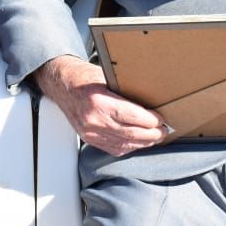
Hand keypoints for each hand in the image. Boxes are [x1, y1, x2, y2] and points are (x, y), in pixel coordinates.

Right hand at [35, 55, 165, 155]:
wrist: (62, 86)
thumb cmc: (84, 78)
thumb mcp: (106, 77)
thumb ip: (125, 91)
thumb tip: (150, 100)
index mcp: (98, 102)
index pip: (131, 116)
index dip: (150, 120)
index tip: (161, 119)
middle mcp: (93, 120)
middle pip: (130, 133)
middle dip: (152, 134)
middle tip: (164, 130)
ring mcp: (90, 132)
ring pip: (124, 144)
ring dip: (143, 143)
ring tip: (156, 137)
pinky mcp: (89, 139)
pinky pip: (114, 149)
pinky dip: (130, 147)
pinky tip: (140, 142)